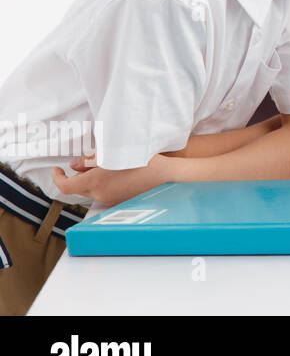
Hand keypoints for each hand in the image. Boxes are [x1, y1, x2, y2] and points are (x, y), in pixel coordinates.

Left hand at [51, 153, 176, 206]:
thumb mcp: (114, 153)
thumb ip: (89, 160)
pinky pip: (103, 193)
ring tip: (105, 164)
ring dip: (91, 179)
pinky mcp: (119, 202)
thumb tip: (74, 164)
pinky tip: (117, 173)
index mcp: (96, 181)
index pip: (65, 186)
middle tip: (85, 162)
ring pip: (91, 190)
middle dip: (76, 176)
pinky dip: (103, 184)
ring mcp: (110, 200)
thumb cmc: (144, 162)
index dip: (57, 177)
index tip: (58, 169)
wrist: (166, 177)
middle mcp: (100, 194)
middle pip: (78, 188)